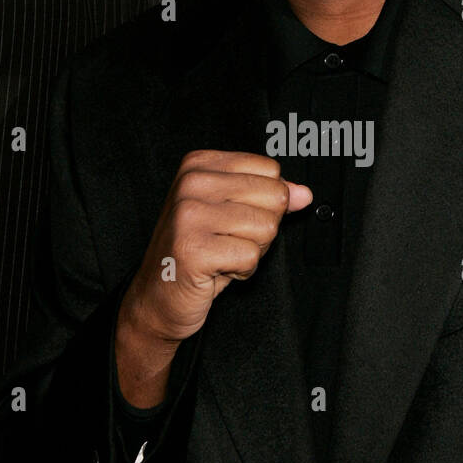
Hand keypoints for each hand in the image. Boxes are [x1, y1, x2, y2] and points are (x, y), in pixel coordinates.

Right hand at [115, 149, 310, 404]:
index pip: (270, 171)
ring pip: (267, 227)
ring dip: (252, 250)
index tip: (232, 219)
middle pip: (273, 196)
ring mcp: (189, 215)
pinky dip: (242, 270)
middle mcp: (191, 183)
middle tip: (227, 241)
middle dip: (261, 228)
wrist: (157, 297)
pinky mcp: (193, 249)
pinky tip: (217, 269)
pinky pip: (251, 256)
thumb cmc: (196, 253)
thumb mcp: (232, 214)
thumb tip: (304, 193)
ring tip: (222, 254)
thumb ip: (268, 198)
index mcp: (198, 165)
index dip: (263, 203)